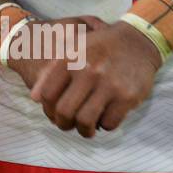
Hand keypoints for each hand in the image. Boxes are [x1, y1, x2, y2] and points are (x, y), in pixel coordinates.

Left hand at [25, 18, 162, 137]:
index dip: (48, 110)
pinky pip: (109, 123)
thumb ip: (51, 72)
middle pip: (64, 112)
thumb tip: (34, 98)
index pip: (48, 94)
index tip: (54, 114)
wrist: (137, 41)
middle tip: (69, 125)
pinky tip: (105, 118)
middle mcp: (88, 71)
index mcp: (70, 60)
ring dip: (84, 130)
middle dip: (64, 124)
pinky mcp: (127, 96)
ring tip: (86, 128)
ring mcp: (108, 85)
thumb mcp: (72, 50)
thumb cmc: (100, 47)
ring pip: (85, 121)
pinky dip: (105, 125)